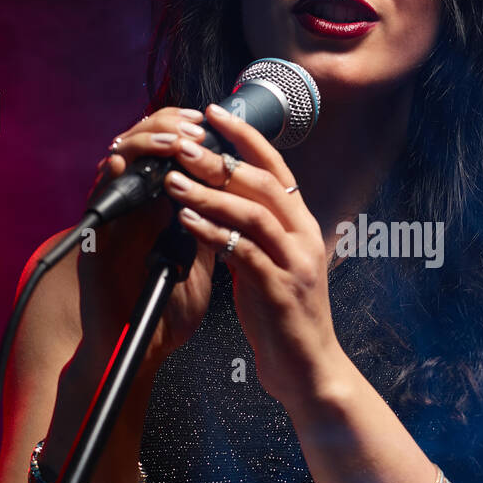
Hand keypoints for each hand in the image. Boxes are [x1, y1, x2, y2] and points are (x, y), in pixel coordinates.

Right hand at [78, 107, 219, 374]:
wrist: (134, 353)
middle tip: (197, 124)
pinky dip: (107, 176)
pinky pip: (95, 196)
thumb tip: (236, 204)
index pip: (171, 154)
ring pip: (118, 158)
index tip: (216, 122)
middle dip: (169, 125)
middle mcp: (135, 208)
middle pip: (144, 143)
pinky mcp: (93, 238)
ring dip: (144, 142)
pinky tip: (119, 162)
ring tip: (173, 140)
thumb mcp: (196, 269)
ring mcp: (114, 220)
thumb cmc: (162, 316)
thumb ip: (209, 236)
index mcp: (161, 212)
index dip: (189, 131)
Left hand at [162, 102, 347, 410]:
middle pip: (262, 182)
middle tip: (181, 144)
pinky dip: (212, 233)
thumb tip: (215, 201)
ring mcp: (295, 262)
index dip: (245, 136)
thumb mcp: (269, 265)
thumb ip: (250, 233)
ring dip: (210, 193)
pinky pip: (243, 251)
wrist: (309, 370)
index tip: (213, 112)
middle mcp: (304, 236)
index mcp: (303, 226)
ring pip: (252, 212)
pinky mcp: (281, 290)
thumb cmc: (284, 319)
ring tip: (173, 182)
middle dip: (218, 158)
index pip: (276, 167)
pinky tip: (184, 222)